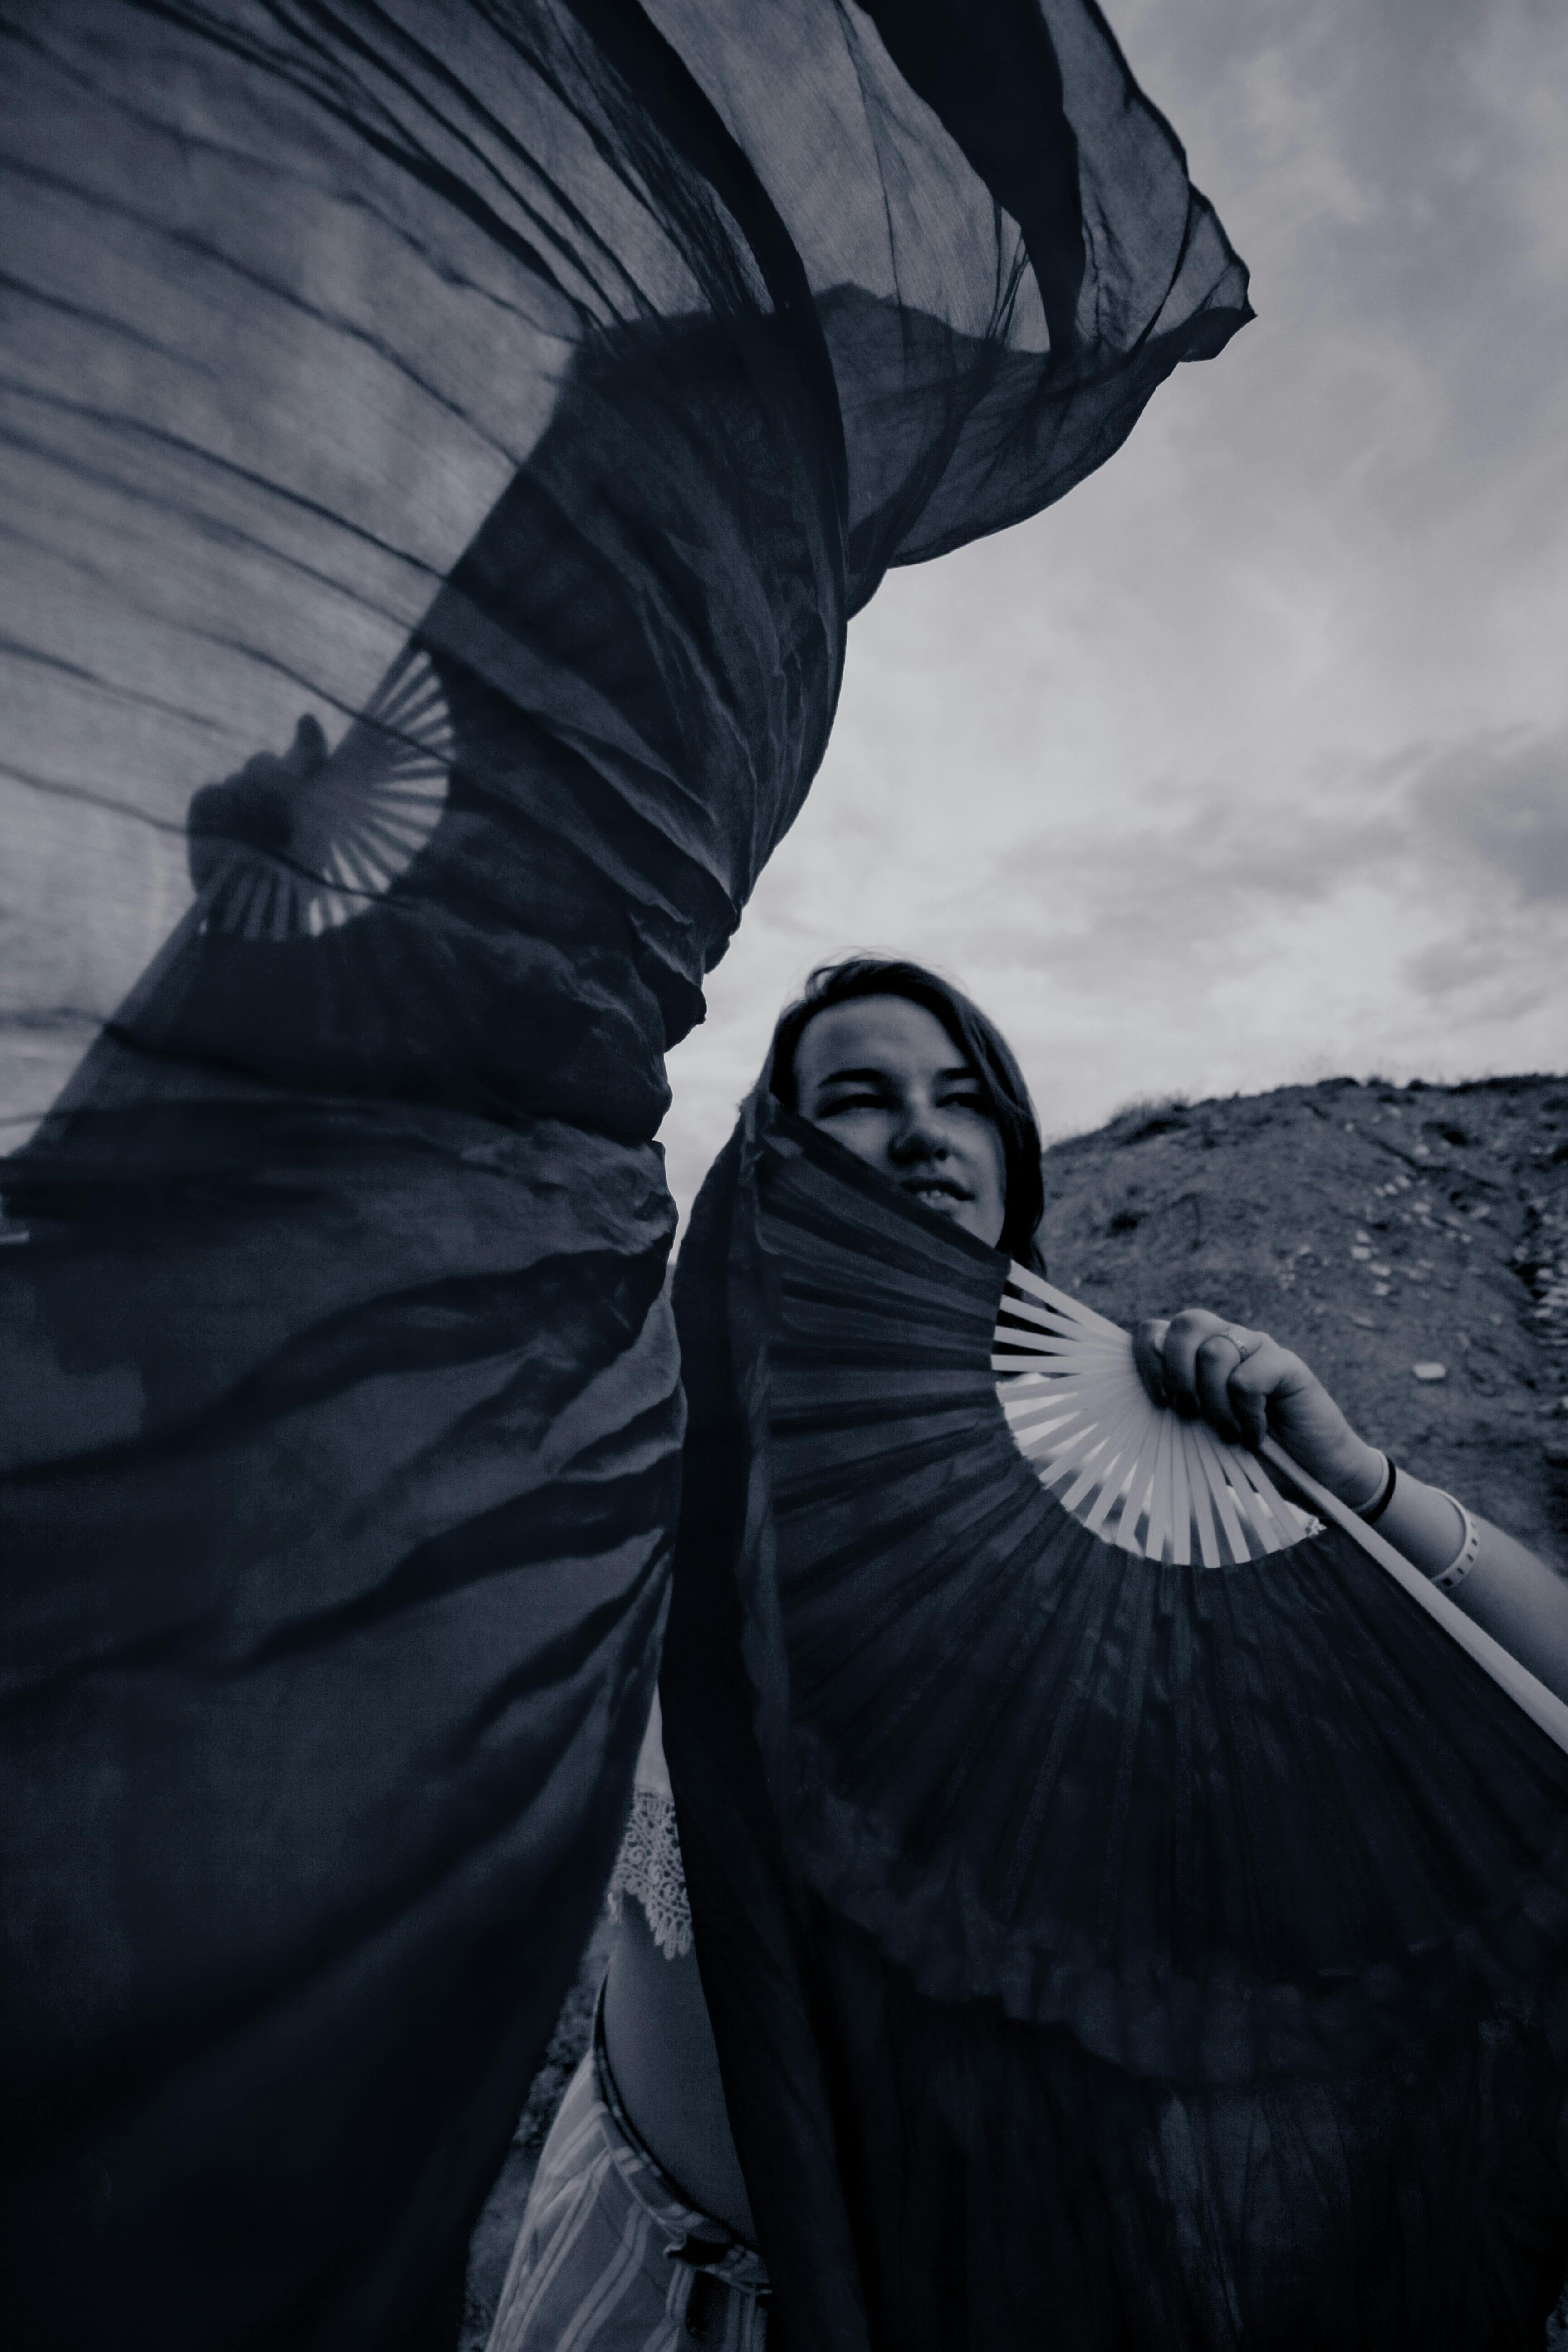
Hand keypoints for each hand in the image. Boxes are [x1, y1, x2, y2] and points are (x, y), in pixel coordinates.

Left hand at [1132, 1308, 1383, 1508]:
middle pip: (1187, 1323)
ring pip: (1215, 1351)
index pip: (1156, 1330)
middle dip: (1177, 1372)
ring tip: (1227, 1435)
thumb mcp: (1198, 1437)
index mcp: (1196, 1354)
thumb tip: (1136, 1380)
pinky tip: (1256, 1437)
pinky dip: (1246, 1415)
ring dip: (1214, 1404)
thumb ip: (1171, 1409)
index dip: (1147, 1360)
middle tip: (1188, 1414)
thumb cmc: (1247, 1457)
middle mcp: (1228, 1340)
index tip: (1159, 1402)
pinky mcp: (1288, 1365)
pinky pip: (1249, 1378)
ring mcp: (1260, 1349)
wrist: (1312, 1473)